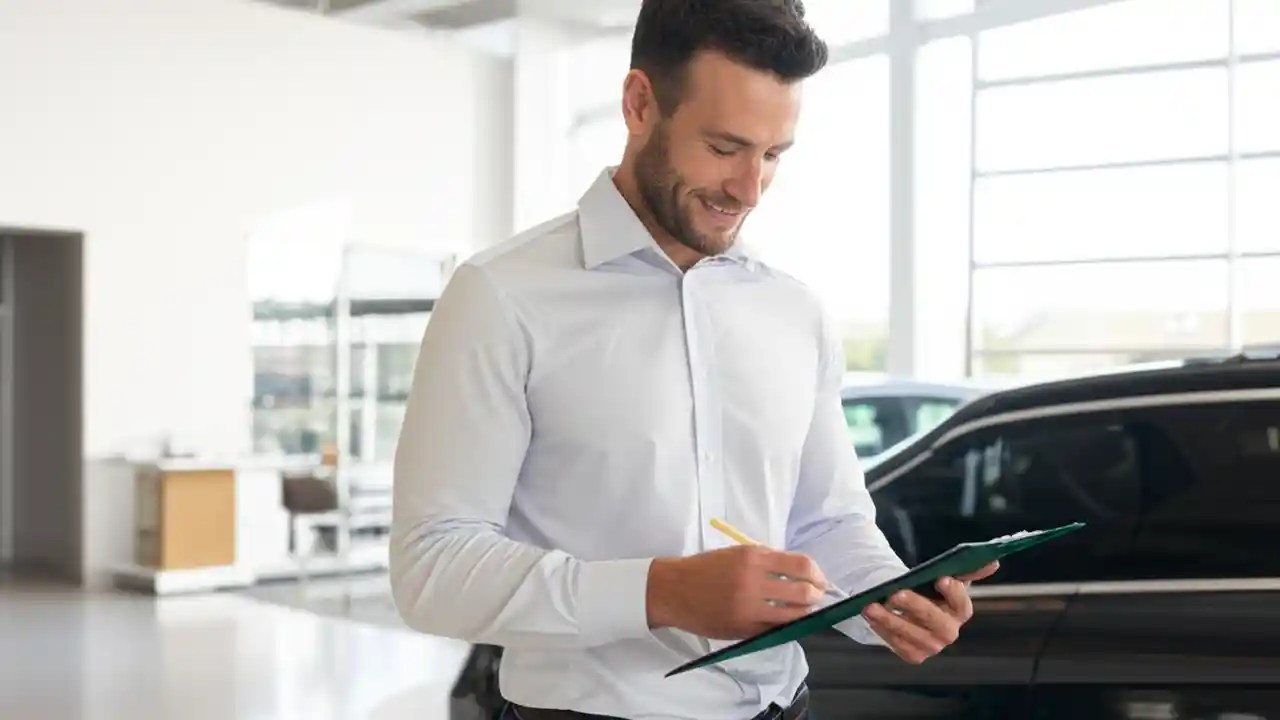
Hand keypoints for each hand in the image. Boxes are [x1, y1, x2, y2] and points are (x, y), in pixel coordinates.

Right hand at [646, 545, 829, 639]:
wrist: (674, 590)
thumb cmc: (706, 568)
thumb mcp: (737, 553)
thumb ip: (767, 560)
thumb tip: (799, 571)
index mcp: (753, 557)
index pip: (801, 565)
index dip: (818, 574)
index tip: (821, 580)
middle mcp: (753, 582)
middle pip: (802, 592)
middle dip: (816, 596)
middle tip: (816, 596)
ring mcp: (748, 608)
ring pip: (792, 614)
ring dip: (803, 613)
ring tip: (803, 610)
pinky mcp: (743, 628)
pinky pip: (774, 629)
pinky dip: (784, 625)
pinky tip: (784, 620)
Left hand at [860, 560, 999, 664]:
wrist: (911, 610)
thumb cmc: (930, 591)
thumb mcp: (946, 576)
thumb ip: (968, 569)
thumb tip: (993, 561)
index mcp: (961, 610)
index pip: (962, 603)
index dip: (954, 593)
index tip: (941, 578)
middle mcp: (949, 631)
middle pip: (935, 622)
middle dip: (916, 607)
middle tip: (895, 594)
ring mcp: (932, 645)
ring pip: (911, 635)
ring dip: (890, 620)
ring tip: (870, 606)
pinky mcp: (914, 654)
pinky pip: (897, 644)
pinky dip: (883, 630)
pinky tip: (871, 618)